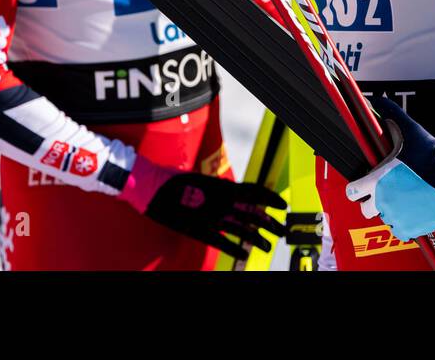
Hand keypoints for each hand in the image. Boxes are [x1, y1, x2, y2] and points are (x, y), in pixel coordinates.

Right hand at [120, 154, 286, 258]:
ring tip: (269, 245)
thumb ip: (221, 189)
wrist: (153, 186)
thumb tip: (236, 195)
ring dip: (258, 238)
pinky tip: (244, 254)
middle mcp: (221, 200)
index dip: (271, 199)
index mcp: (223, 186)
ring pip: (242, 229)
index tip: (282, 206)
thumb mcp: (204, 181)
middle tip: (281, 230)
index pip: (255, 192)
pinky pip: (221, 241)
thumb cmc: (176, 180)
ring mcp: (210, 216)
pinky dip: (235, 248)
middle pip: (253, 213)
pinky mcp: (197, 229)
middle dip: (270, 222)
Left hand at [344, 98, 434, 240]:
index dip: (357, 187)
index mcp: (377, 180)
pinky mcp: (413, 228)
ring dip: (390, 210)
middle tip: (385, 190)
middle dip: (372, 200)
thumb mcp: (410, 131)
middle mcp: (383, 202)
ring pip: (384, 219)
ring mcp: (398, 217)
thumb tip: (377, 100)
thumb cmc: (433, 156)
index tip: (364, 184)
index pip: (351, 192)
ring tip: (404, 197)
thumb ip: (391, 115)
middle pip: (365, 209)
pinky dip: (404, 223)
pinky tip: (412, 210)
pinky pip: (400, 230)